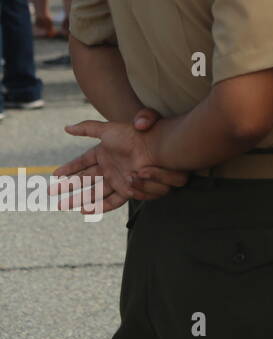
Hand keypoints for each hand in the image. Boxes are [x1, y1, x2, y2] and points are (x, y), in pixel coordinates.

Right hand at [56, 112, 186, 210]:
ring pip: (93, 192)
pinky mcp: (127, 189)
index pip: (82, 162)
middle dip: (67, 188)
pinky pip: (111, 201)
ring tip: (62, 206)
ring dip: (77, 199)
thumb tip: (66, 127)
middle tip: (51, 194)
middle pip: (84, 180)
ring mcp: (117, 179)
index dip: (69, 168)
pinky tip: (85, 210)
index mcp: (103, 153)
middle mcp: (109, 167)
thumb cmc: (133, 135)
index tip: (55, 175)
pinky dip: (98, 206)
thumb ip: (87, 128)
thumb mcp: (107, 129)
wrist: (155, 146)